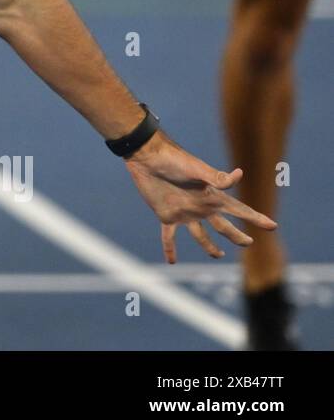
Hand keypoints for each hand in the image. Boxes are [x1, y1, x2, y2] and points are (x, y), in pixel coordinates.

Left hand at [123, 131, 276, 262]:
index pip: (239, 210)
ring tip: (218, 255)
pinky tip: (171, 261)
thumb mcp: (196, 169)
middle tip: (249, 243)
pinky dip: (170, 248)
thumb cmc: (173, 159)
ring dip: (209, 246)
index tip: (272, 226)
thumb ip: (216, 177)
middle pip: (223, 226)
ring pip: (200, 235)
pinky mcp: (166, 215)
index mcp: (212, 196)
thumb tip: (239, 174)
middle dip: (236, 236)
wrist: (147, 157)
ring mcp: (184, 212)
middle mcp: (201, 206)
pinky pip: (169, 236)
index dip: (255, 218)